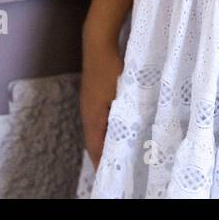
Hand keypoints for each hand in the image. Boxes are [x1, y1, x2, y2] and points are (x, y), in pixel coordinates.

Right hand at [79, 40, 123, 171]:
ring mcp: (90, 104)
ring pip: (98, 129)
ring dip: (107, 141)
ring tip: (120, 152)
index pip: (94, 147)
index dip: (101, 163)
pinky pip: (101, 118)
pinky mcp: (94, 96)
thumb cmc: (109, 68)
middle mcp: (88, 113)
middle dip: (104, 155)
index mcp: (92, 116)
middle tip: (118, 168)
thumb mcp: (120, 92)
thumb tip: (131, 132)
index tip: (108, 176)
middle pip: (94, 140)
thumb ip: (125, 113)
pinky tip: (120, 127)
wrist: (98, 43)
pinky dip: (108, 128)